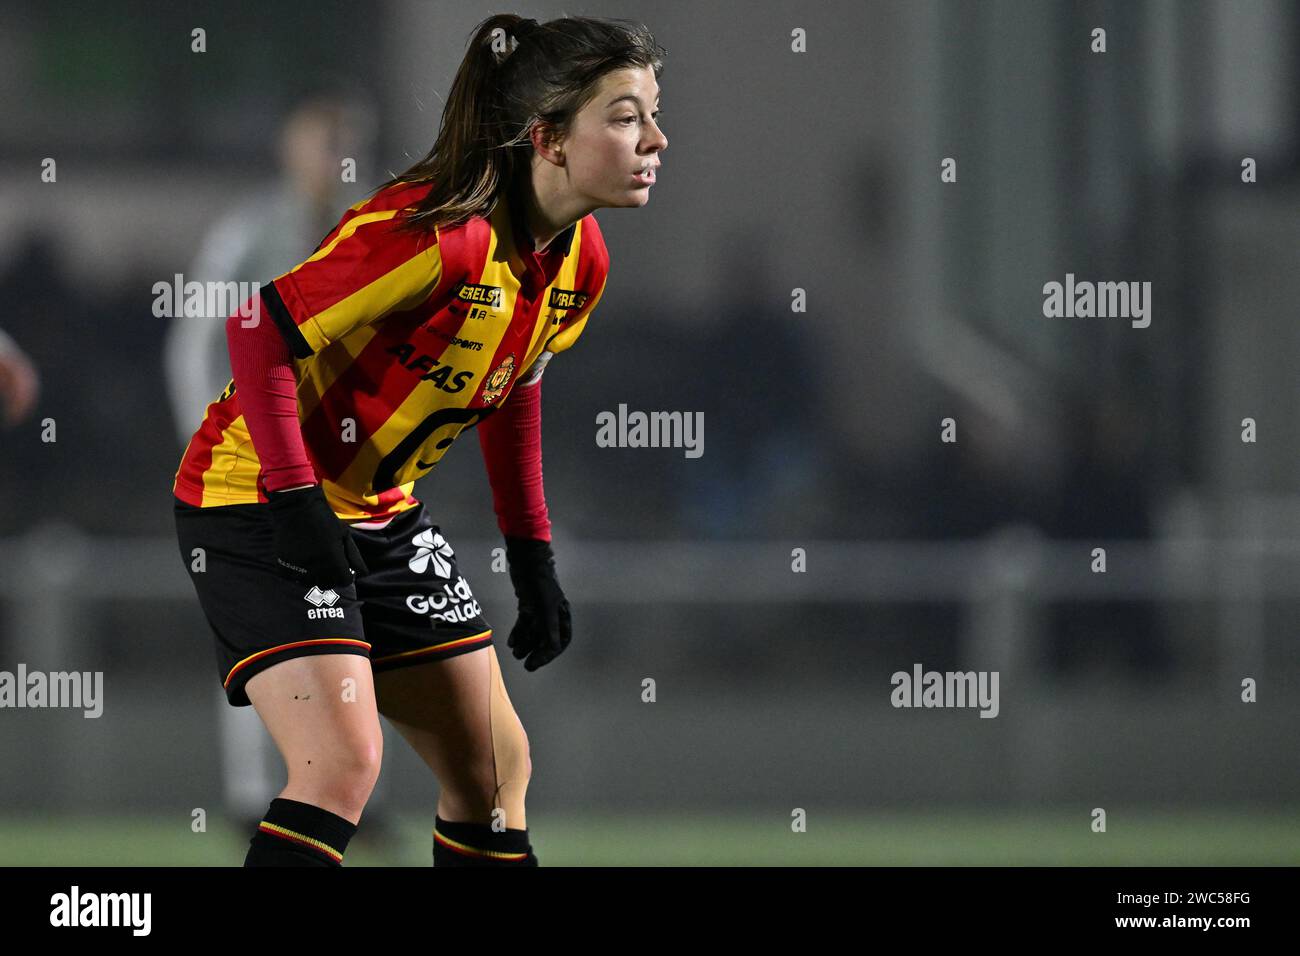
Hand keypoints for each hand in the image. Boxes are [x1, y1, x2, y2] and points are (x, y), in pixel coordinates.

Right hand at [266, 484, 368, 588]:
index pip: (344, 581)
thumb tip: (361, 573)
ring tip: (315, 562)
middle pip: (327, 584)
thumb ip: (354, 556)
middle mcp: (315, 566)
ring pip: (310, 582)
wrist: (297, 508)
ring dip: (315, 576)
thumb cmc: (325, 520)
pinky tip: (302, 561)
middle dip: (332, 577)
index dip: (346, 576)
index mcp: (332, 558)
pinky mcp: (283, 565)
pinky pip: (294, 578)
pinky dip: (298, 573)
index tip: (344, 569)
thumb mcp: (345, 535)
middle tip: (329, 565)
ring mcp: (298, 567)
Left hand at [504, 536, 571, 670]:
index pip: (560, 641)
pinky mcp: (527, 604)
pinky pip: (524, 624)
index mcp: (561, 615)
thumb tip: (552, 649)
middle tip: (527, 665)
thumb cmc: (540, 582)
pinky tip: (511, 642)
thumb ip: (549, 628)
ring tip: (516, 653)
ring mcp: (539, 610)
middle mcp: (552, 614)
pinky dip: (518, 633)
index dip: (550, 655)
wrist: (526, 561)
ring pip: (533, 632)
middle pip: (546, 639)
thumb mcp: (546, 608)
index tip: (537, 663)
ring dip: (525, 644)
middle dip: (536, 653)